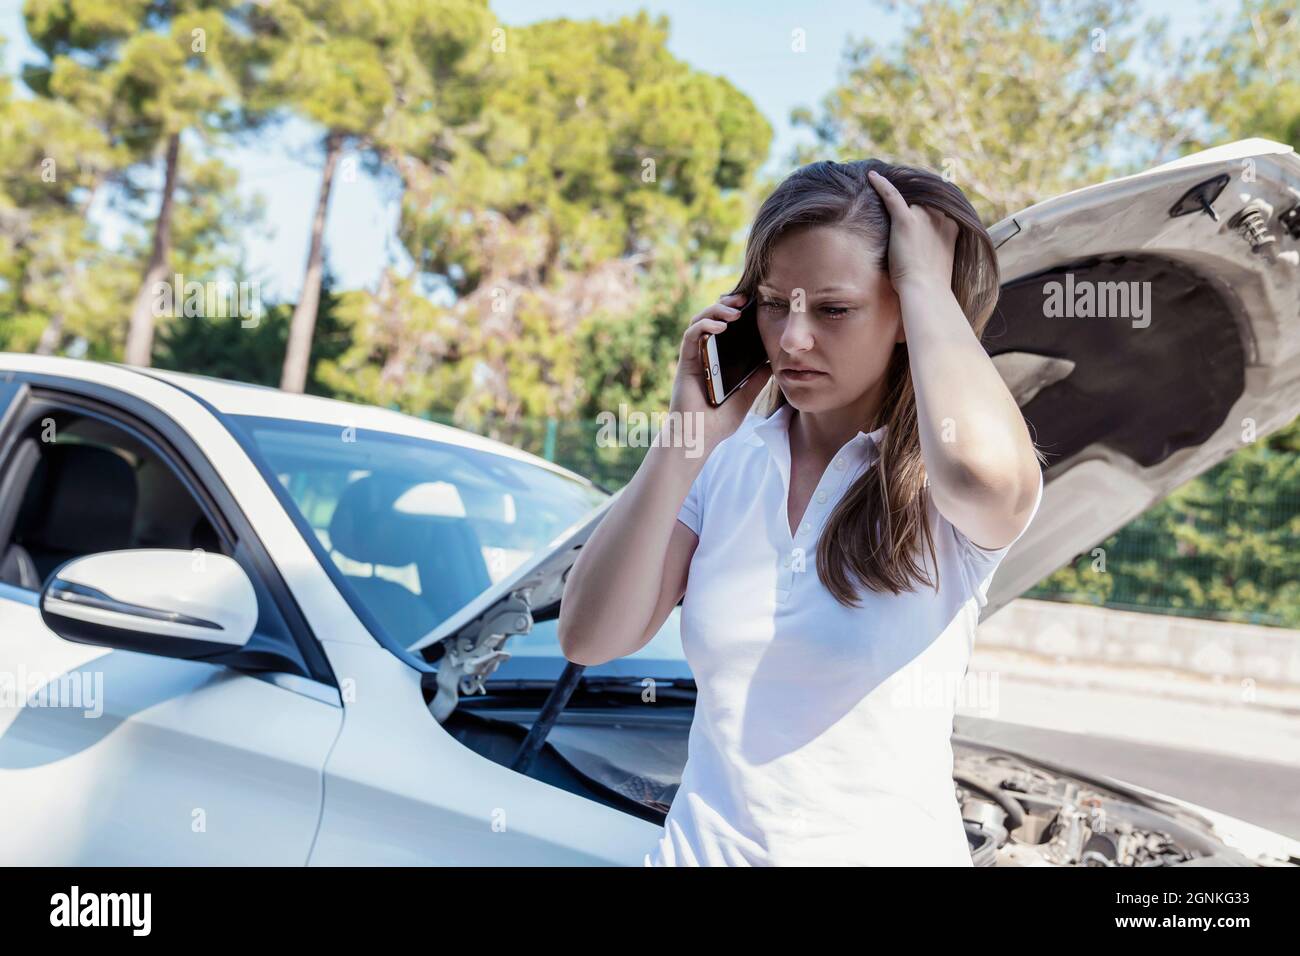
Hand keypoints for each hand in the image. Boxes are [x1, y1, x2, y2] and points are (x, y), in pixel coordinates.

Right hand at [671, 292, 772, 451]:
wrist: (699, 439)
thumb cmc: (719, 421)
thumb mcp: (747, 395)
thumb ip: (758, 377)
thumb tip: (775, 360)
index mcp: (718, 359)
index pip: (726, 327)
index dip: (737, 312)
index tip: (754, 304)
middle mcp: (704, 354)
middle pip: (712, 318)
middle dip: (728, 304)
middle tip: (745, 299)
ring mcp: (694, 357)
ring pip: (700, 320)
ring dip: (716, 310)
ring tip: (735, 310)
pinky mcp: (685, 362)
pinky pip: (691, 336)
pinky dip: (705, 326)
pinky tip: (720, 326)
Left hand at [868, 169, 957, 293]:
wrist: (926, 290)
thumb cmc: (932, 283)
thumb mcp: (941, 259)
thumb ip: (936, 245)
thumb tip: (923, 245)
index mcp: (952, 224)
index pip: (935, 208)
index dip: (923, 211)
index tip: (914, 213)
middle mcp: (940, 215)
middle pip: (921, 202)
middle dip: (911, 208)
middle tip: (897, 220)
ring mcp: (923, 216)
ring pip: (907, 202)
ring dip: (897, 203)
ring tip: (883, 199)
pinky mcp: (905, 220)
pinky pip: (892, 196)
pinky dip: (881, 185)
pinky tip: (871, 176)